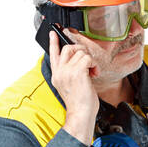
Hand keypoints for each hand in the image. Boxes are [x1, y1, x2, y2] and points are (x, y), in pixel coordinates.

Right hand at [50, 29, 98, 144]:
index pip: (53, 54)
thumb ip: (70, 72)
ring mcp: (67, 71)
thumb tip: (79, 62)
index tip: (53, 33)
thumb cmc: (79, 103)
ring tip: (92, 72)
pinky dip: (94, 65)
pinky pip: (88, 58)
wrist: (81, 113)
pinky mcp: (77, 72)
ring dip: (90, 61)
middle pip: (68, 48)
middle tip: (88, 62)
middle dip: (81, 50)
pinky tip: (94, 74)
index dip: (53, 42)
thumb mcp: (71, 86)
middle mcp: (60, 72)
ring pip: (80, 52)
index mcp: (57, 75)